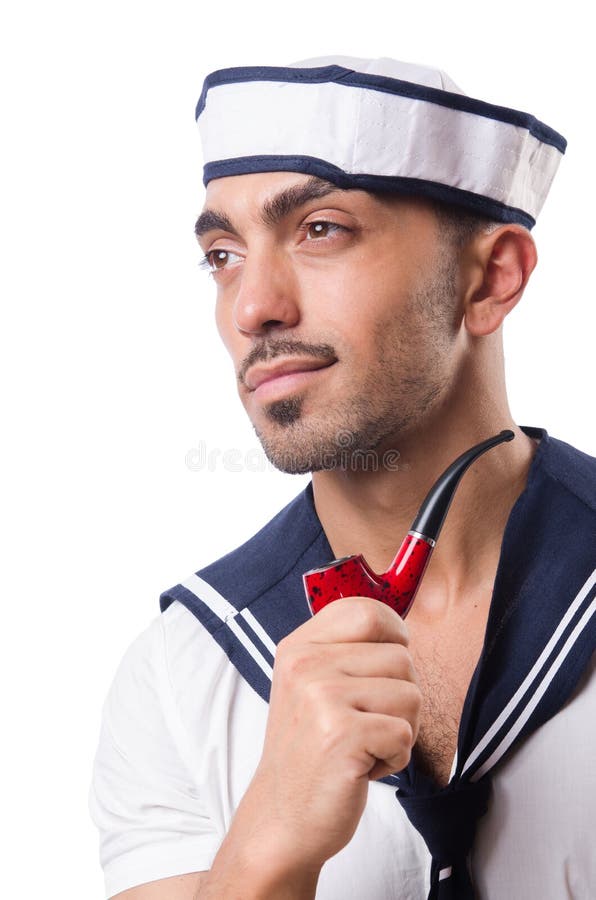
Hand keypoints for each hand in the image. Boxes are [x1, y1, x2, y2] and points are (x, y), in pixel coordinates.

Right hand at [235, 596, 421, 875]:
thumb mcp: (313, 686)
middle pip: (402, 657)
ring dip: (399, 730)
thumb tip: (402, 627)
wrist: (282, 818)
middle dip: (401, 697)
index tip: (385, 669)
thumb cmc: (311, 751)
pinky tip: (361, 768)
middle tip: (365, 725)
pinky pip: (405, 734)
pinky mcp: (342, 735)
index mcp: (299, 646)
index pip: (368, 611)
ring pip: (411, 695)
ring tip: (361, 746)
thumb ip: (346, 651)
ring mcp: (321, 698)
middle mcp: (306, 665)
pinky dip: (395, 759)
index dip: (395, 635)